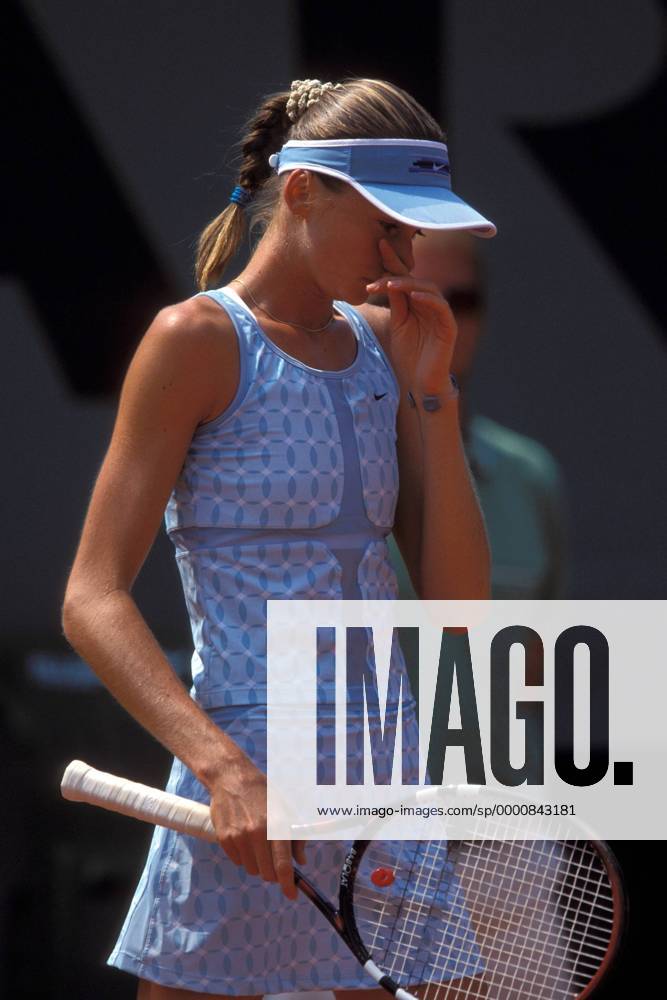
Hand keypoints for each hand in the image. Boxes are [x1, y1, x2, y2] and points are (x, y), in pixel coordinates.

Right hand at [207, 753, 306, 899]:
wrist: (231, 778)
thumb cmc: (264, 792)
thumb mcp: (286, 808)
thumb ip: (296, 836)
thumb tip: (301, 861)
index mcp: (276, 825)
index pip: (282, 865)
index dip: (287, 884)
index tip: (291, 895)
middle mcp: (257, 833)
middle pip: (267, 873)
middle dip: (273, 872)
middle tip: (274, 861)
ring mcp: (239, 837)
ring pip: (252, 869)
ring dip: (258, 864)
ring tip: (258, 844)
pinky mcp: (224, 839)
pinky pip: (238, 861)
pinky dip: (244, 857)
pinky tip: (245, 839)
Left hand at [367, 238, 456, 396]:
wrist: (419, 383)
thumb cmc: (408, 356)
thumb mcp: (398, 325)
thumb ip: (396, 303)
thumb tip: (387, 279)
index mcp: (418, 303)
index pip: (406, 278)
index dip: (394, 261)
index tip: (379, 245)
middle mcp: (431, 305)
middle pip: (416, 278)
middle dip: (398, 267)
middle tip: (381, 256)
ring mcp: (441, 315)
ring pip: (429, 289)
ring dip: (409, 283)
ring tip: (390, 283)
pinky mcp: (448, 327)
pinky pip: (441, 307)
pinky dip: (428, 299)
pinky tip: (413, 295)